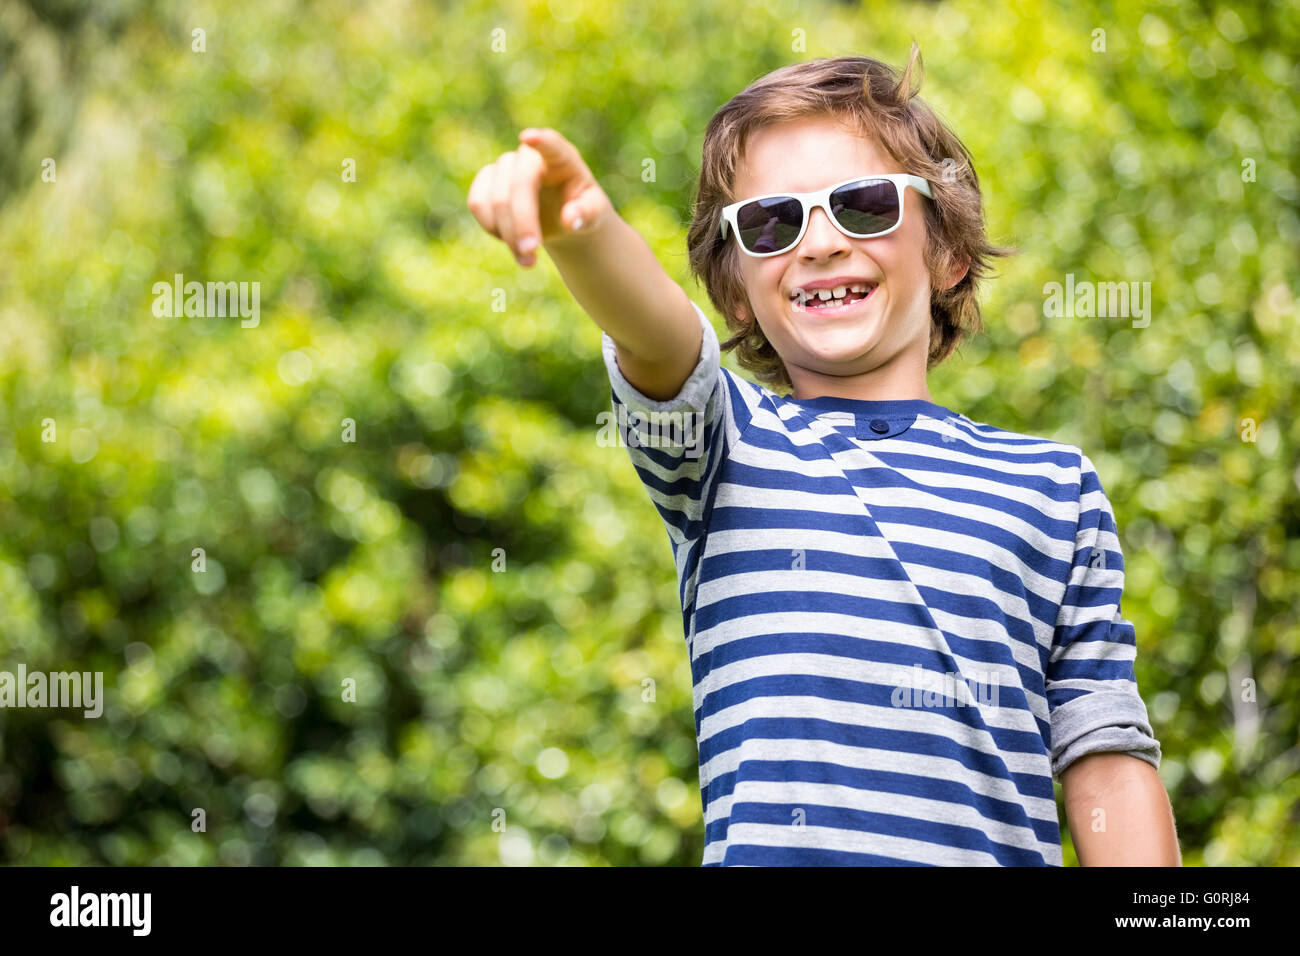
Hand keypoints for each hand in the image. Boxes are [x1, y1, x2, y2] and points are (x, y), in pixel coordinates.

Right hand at [466, 127, 613, 266]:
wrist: (562, 217)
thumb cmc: (582, 210)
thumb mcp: (594, 214)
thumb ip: (588, 214)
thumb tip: (571, 219)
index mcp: (562, 158)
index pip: (552, 145)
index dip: (541, 142)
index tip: (529, 138)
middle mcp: (529, 157)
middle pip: (518, 186)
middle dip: (522, 224)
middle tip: (530, 256)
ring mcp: (504, 166)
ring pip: (493, 198)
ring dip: (507, 235)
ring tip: (527, 260)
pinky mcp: (486, 181)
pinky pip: (477, 203)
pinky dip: (490, 228)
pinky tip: (510, 242)